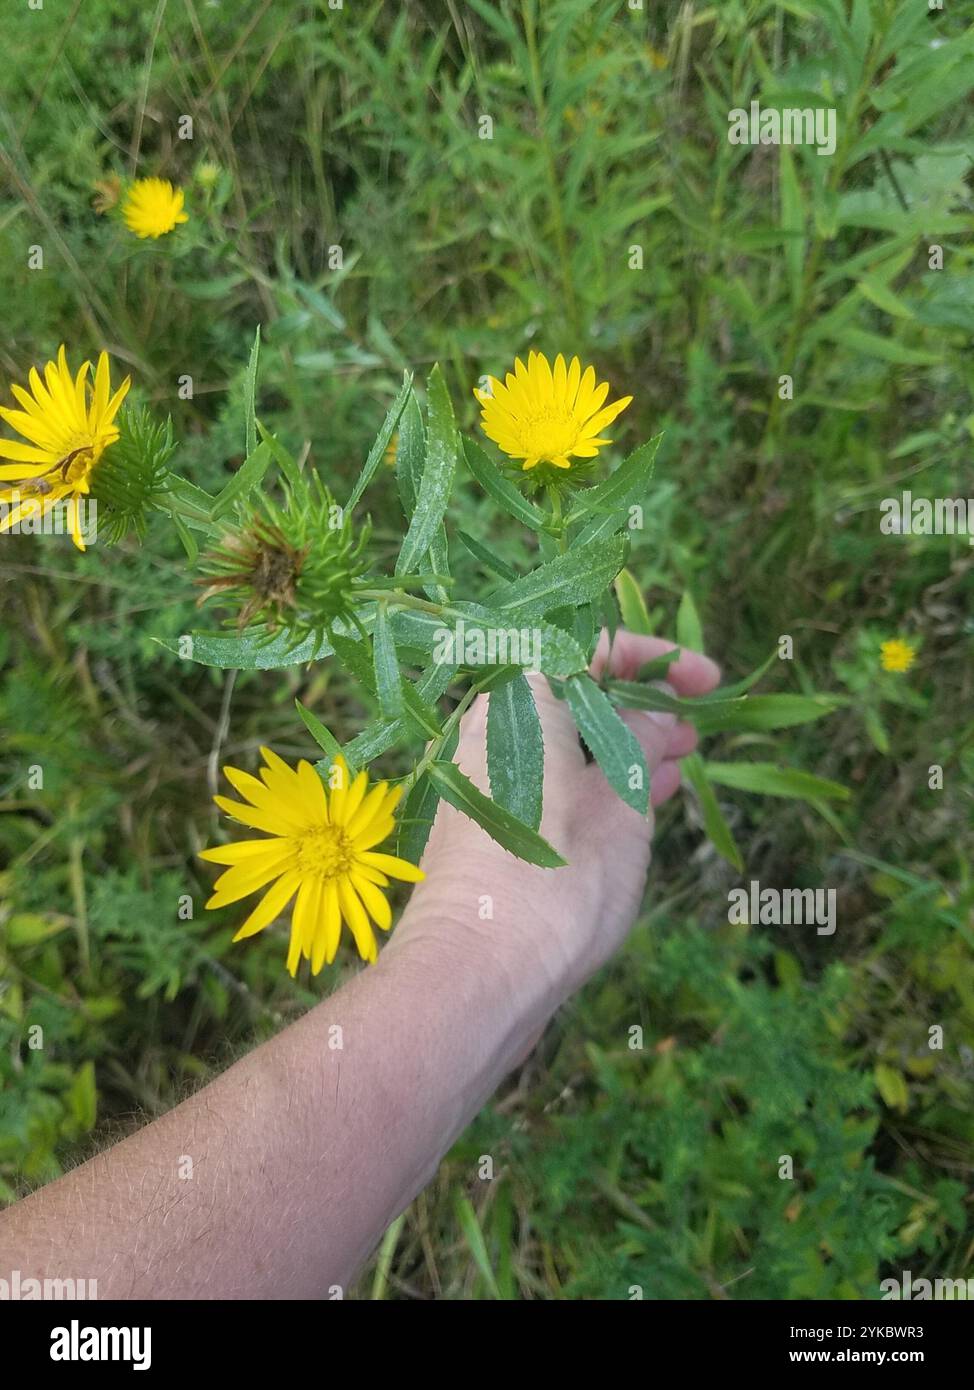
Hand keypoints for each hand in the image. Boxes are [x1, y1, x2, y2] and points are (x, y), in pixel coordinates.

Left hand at [393, 631, 720, 999]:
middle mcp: (491, 729)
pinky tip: (639, 802)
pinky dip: (595, 784)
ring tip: (677, 763)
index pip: (592, 649)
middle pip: (574, 695)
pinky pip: (548, 782)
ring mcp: (483, 779)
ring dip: (623, 748)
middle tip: (695, 725)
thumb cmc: (559, 877)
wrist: (478, 973)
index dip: (658, 659)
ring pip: (564, 743)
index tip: (707, 681)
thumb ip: (643, 742)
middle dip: (641, 706)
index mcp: (520, 700)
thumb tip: (654, 714)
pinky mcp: (485, 826)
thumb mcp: (623, 801)